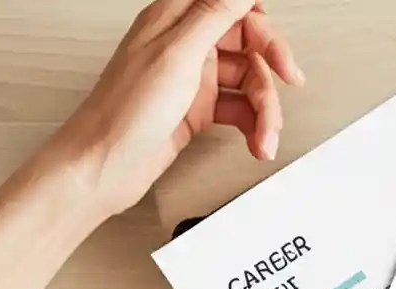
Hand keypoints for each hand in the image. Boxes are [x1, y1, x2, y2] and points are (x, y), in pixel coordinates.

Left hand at [51, 0, 302, 218]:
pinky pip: (239, 108)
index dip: (257, 15)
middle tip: (290, 78)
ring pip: (248, 79)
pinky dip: (253, 125)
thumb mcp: (177, 54)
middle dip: (272, 62)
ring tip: (266, 134)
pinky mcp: (198, 108)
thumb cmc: (125, 112)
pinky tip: (256, 140)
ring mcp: (193, 78)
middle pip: (247, 40)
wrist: (104, 166)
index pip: (228, 2)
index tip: (277, 36)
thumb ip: (213, 13)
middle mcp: (185, 44)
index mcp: (175, 19)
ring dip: (265, 108)